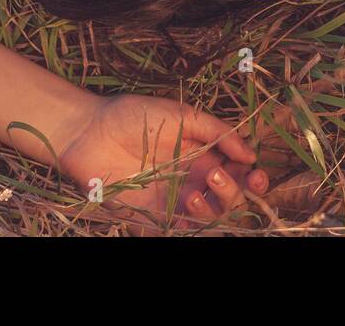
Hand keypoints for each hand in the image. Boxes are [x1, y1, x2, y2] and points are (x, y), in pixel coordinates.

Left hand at [57, 93, 267, 229]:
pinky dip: (190, 226)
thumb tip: (250, 153)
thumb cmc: (133, 115)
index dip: (253, 179)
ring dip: (212, 210)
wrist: (89, 130)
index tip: (256, 175)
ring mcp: (173, 200)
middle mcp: (193, 181)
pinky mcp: (151, 217)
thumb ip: (217, 132)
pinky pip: (178, 230)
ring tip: (193, 193)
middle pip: (230, 200)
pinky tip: (184, 207)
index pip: (239, 174)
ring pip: (209, 219)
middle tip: (213, 176)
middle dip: (232, 192)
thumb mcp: (181, 115)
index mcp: (204, 156)